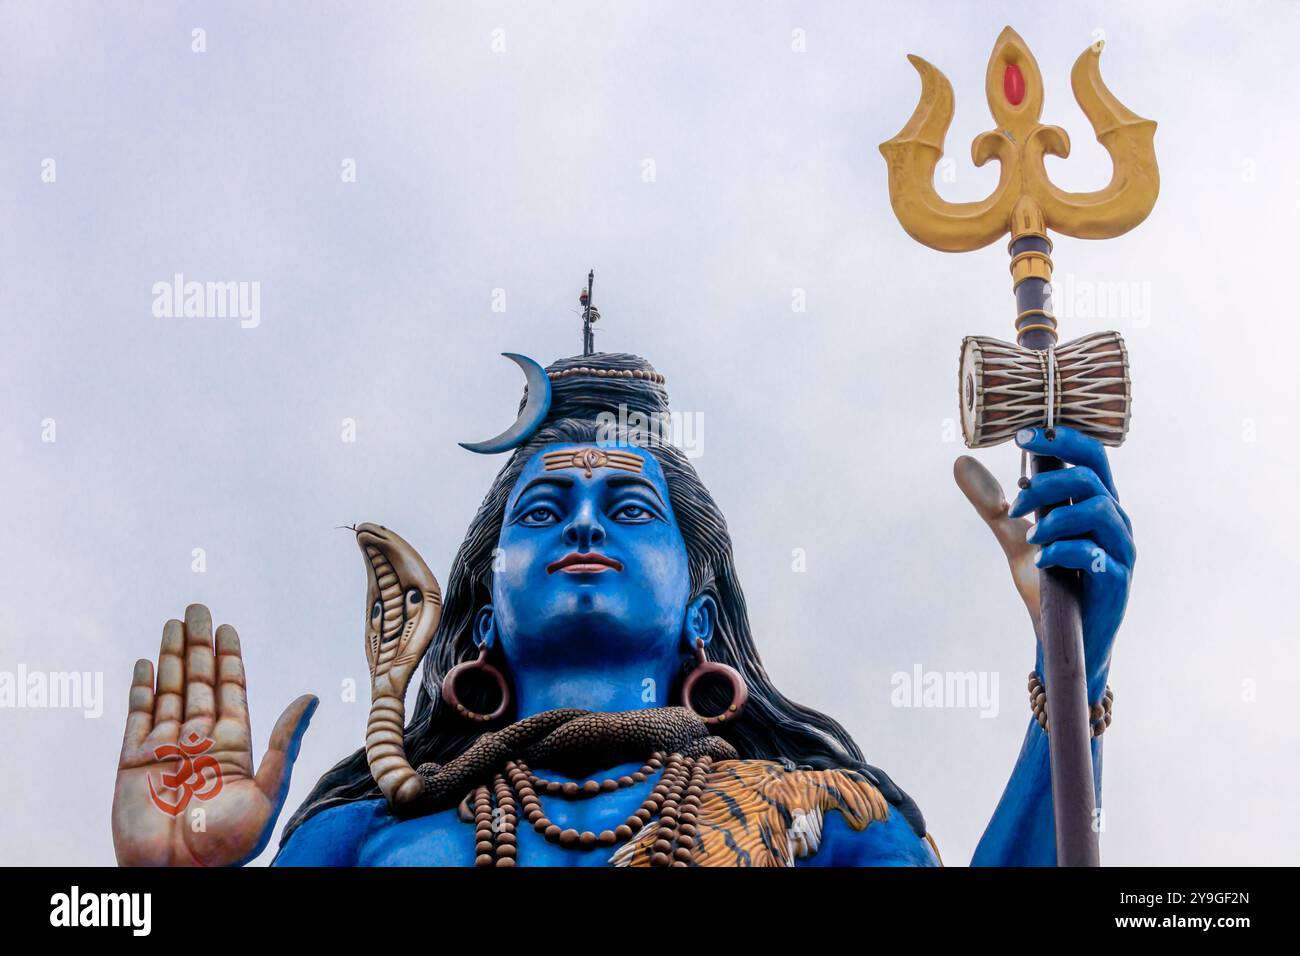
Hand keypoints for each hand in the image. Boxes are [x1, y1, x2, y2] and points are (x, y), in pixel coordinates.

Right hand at [112, 604, 316, 866]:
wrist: (180, 875)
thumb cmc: (229, 844)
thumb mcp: (268, 790)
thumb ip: (285, 742)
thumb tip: (311, 697)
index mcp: (234, 746)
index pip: (232, 691)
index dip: (229, 658)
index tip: (227, 627)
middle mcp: (200, 742)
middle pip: (200, 683)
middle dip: (198, 646)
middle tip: (198, 609)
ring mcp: (166, 750)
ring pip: (169, 692)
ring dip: (170, 659)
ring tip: (172, 624)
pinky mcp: (133, 762)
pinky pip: (137, 718)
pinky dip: (140, 690)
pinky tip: (144, 665)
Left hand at [955, 426, 1133, 701]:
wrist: (1063, 639)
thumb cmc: (1050, 584)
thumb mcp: (1015, 537)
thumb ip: (993, 504)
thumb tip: (960, 463)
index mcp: (1098, 504)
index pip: (1090, 456)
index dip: (1060, 439)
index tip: (1020, 436)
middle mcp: (1115, 521)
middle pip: (1090, 477)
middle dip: (1048, 484)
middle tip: (1017, 503)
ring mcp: (1121, 550)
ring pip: (1097, 509)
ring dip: (1055, 516)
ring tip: (1029, 535)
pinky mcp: (1117, 580)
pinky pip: (1095, 552)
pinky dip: (1062, 550)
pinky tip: (1042, 560)